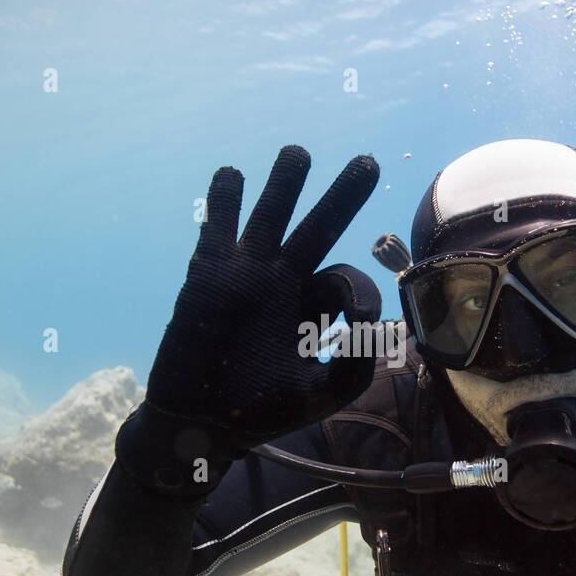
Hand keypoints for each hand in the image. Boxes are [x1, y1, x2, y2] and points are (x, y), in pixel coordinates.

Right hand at [121, 145, 381, 496]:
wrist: (199, 423)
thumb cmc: (260, 413)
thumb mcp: (319, 396)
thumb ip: (353, 369)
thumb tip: (375, 329)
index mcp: (312, 308)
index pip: (344, 278)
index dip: (358, 290)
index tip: (355, 320)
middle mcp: (283, 283)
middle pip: (319, 227)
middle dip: (343, 196)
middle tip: (369, 163)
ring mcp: (245, 273)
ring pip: (271, 215)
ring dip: (285, 183)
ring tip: (300, 152)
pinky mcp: (208, 273)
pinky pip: (217, 227)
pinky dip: (224, 201)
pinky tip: (233, 174)